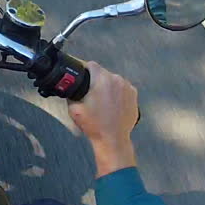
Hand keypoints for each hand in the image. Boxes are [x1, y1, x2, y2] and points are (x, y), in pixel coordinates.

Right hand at [67, 62, 137, 176]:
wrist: (112, 139)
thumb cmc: (94, 124)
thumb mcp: (73, 107)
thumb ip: (71, 92)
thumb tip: (69, 86)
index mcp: (102, 79)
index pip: (91, 65)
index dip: (84, 70)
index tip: (82, 77)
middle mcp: (117, 80)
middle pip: (103, 73)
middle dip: (96, 80)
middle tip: (91, 93)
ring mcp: (127, 87)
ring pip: (113, 80)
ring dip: (107, 86)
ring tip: (102, 101)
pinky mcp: (134, 96)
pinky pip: (122, 88)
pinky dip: (117, 93)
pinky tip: (111, 104)